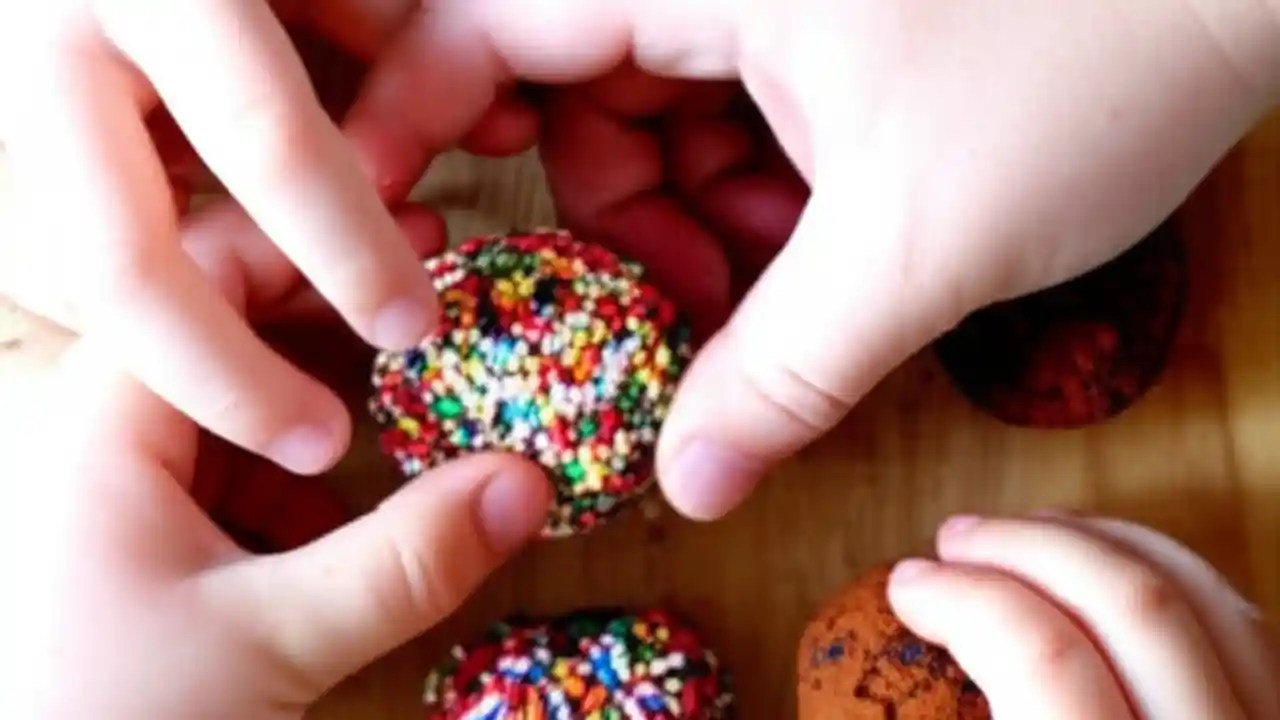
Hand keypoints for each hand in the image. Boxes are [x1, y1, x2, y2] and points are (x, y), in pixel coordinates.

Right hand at [0, 0, 456, 476]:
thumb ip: (386, 30)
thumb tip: (503, 128)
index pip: (268, 144)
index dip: (348, 248)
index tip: (412, 327)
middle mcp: (45, 53)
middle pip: (119, 264)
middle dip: (228, 376)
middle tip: (324, 443)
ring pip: (70, 284)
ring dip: (177, 354)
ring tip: (278, 390)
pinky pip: (39, 267)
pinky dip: (128, 319)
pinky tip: (207, 326)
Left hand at [1, 241, 551, 718]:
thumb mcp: (272, 642)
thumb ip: (409, 559)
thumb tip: (527, 482)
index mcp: (98, 422)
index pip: (208, 272)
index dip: (320, 247)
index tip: (420, 241)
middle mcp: (90, 435)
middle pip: (226, 329)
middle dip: (336, 323)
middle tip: (432, 310)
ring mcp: (105, 490)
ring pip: (230, 405)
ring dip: (321, 405)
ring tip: (406, 408)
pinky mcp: (125, 542)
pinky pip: (218, 473)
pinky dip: (290, 479)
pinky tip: (339, 519)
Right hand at [329, 0, 1279, 518]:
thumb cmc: (1097, 59)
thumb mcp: (916, 242)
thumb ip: (783, 371)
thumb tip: (684, 483)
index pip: (487, 25)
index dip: (411, 125)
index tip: (393, 229)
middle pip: (574, 91)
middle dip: (614, 218)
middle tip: (676, 309)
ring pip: (658, 113)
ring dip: (694, 219)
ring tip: (779, 281)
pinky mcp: (822, 19)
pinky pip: (733, 112)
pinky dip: (752, 193)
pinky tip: (815, 241)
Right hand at [887, 514, 1279, 717]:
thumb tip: (886, 637)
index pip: (1043, 659)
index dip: (962, 600)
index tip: (909, 585)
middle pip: (1134, 603)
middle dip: (1027, 545)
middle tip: (956, 540)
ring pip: (1204, 597)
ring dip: (1098, 544)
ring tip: (1024, 538)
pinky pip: (1245, 623)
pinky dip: (1165, 574)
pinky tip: (1104, 573)